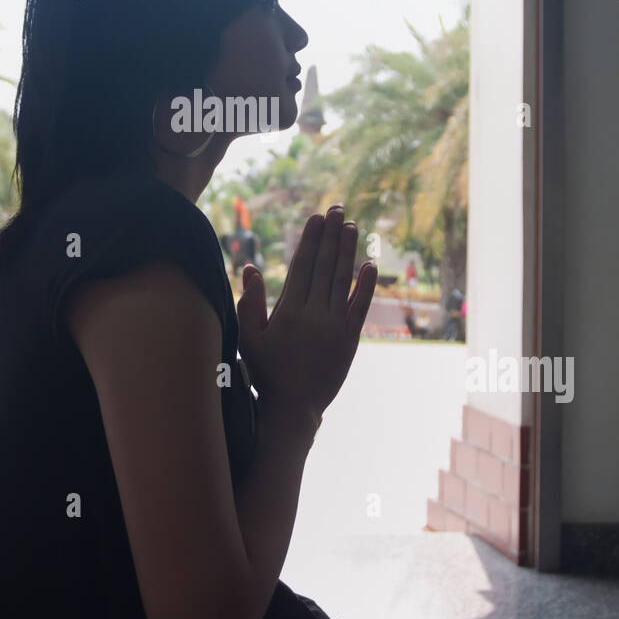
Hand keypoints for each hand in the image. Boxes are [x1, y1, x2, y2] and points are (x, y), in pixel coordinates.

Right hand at [236, 206, 376, 430]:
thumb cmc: (266, 373)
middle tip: (337, 210)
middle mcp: (314, 314)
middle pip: (324, 267)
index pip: (303, 267)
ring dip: (348, 251)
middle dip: (331, 236)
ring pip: (343, 280)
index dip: (310, 240)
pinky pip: (361, 307)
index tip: (316, 218)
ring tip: (352, 226)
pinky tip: (370, 265)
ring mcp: (335, 326)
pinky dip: (367, 285)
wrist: (294, 408)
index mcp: (289, 311)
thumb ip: (249, 302)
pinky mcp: (350, 339)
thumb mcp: (248, 338)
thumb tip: (251, 268)